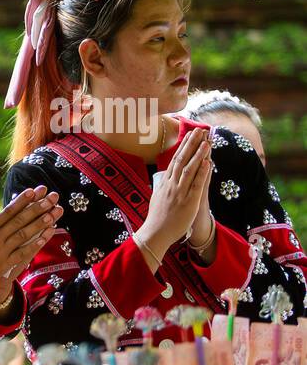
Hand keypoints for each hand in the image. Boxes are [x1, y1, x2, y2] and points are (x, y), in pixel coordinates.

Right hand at [0, 188, 61, 295]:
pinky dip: (33, 245)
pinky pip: (22, 253)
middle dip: (37, 208)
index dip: (22, 201)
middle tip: (51, 198)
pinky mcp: (4, 265)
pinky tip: (44, 238)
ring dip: (39, 224)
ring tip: (52, 214)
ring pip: (23, 234)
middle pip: (20, 220)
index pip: (8, 211)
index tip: (34, 191)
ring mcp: (1, 251)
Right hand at [137, 129, 211, 252]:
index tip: (190, 135)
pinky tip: (208, 163)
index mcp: (164, 183)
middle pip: (181, 160)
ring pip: (189, 170)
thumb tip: (165, 177)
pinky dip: (202, 173)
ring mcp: (179, 193)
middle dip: (191, 144)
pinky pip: (196, 185)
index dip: (183, 147)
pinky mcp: (188, 202)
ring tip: (206, 142)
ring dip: (198, 155)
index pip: (174, 160)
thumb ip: (163, 186)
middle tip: (199, 130)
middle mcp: (171, 185)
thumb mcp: (157, 197)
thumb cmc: (157, 218)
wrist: (155, 233)